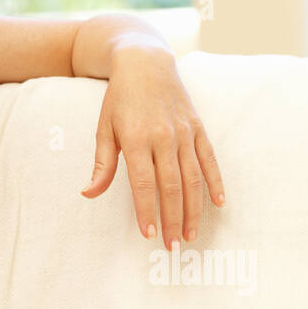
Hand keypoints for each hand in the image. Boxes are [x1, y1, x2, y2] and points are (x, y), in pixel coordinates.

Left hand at [80, 47, 224, 249]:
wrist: (145, 62)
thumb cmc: (120, 98)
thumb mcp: (104, 128)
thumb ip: (102, 164)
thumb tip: (88, 194)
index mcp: (136, 139)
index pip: (144, 184)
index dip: (147, 211)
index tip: (148, 235)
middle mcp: (163, 137)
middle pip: (172, 186)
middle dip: (173, 219)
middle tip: (174, 246)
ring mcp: (184, 132)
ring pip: (193, 178)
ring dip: (194, 209)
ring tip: (191, 234)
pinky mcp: (198, 128)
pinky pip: (209, 160)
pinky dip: (215, 182)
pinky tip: (219, 204)